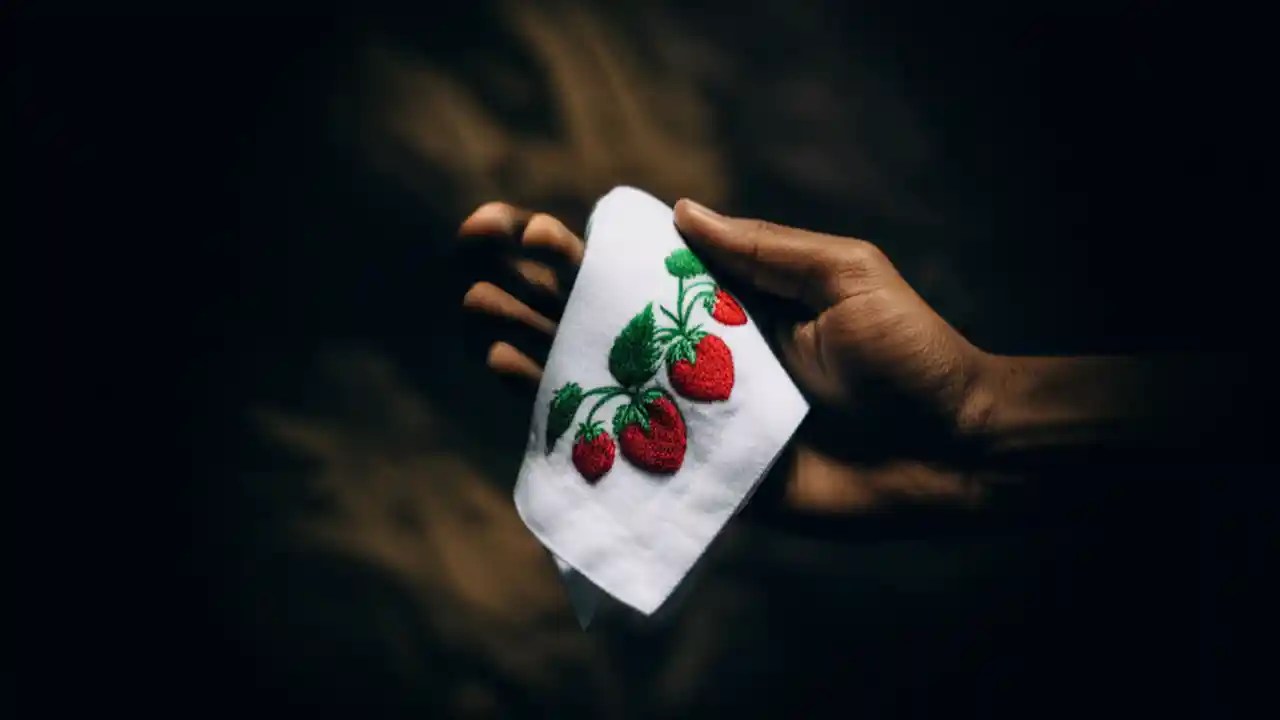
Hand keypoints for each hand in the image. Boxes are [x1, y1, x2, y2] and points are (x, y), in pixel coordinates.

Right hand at [458, 201, 992, 514]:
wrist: (950, 450)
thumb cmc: (908, 354)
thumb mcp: (845, 274)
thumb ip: (759, 249)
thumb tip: (678, 211)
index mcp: (726, 300)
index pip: (632, 265)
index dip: (570, 244)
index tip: (517, 225)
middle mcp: (696, 353)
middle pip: (595, 315)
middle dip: (529, 286)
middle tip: (476, 261)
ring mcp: (691, 411)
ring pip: (592, 373)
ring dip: (529, 341)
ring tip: (477, 315)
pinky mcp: (699, 468)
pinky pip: (620, 443)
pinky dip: (563, 415)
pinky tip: (516, 381)